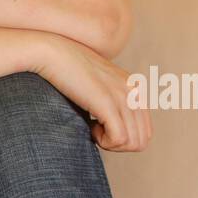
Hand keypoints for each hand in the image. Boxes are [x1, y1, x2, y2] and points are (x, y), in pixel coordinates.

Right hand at [31, 35, 151, 151]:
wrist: (52, 53)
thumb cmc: (66, 73)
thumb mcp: (97, 87)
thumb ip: (110, 101)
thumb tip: (107, 126)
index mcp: (136, 88)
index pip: (145, 130)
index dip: (122, 139)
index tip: (101, 127)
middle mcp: (135, 91)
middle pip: (142, 139)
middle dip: (119, 144)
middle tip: (97, 131)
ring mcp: (123, 96)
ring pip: (133, 142)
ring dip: (111, 144)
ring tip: (92, 128)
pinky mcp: (108, 102)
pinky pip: (119, 138)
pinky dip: (104, 141)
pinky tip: (89, 126)